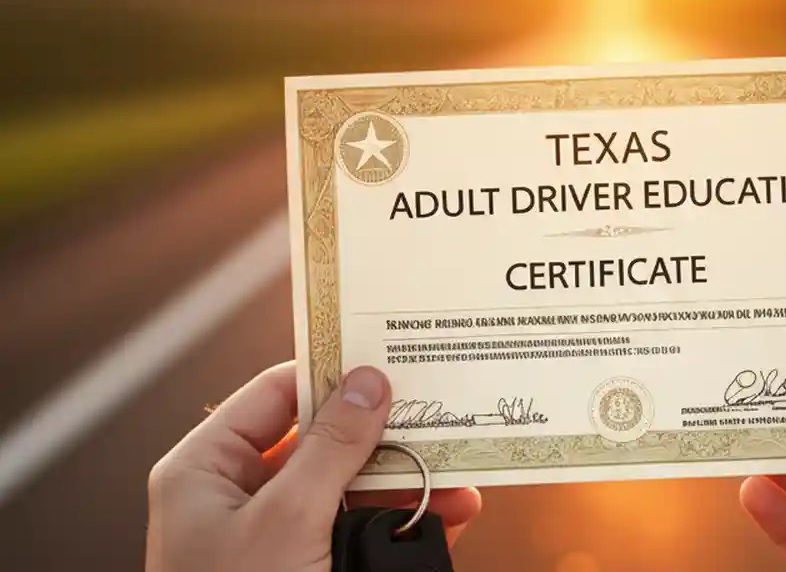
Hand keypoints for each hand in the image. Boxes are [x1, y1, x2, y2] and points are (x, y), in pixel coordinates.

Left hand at [145, 362, 481, 570]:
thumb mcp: (287, 520)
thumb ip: (331, 447)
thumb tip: (367, 382)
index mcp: (205, 470)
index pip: (275, 394)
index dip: (332, 372)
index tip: (391, 358)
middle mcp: (238, 496)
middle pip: (322, 440)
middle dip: (385, 435)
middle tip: (437, 415)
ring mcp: (275, 536)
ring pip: (351, 488)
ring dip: (407, 483)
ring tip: (458, 479)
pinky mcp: (309, 568)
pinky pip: (361, 531)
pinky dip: (405, 524)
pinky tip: (449, 516)